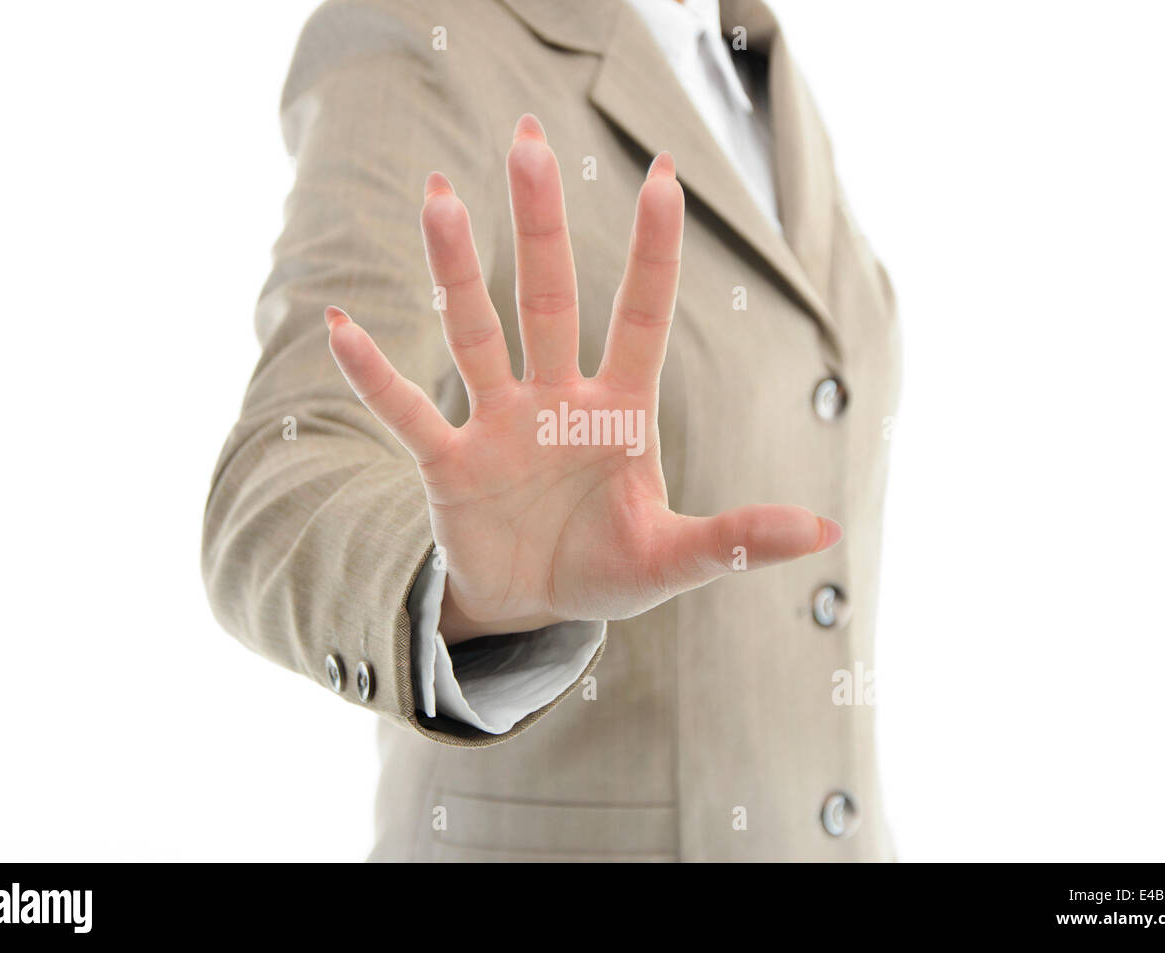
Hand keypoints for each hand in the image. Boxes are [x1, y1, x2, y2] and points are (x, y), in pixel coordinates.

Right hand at [326, 114, 840, 643]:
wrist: (535, 605)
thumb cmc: (609, 567)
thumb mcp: (674, 560)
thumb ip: (739, 538)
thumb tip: (824, 530)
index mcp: (620, 410)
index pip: (640, 316)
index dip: (652, 253)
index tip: (665, 177)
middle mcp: (557, 398)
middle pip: (549, 296)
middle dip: (541, 225)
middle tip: (527, 142)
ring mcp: (499, 423)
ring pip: (476, 333)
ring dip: (455, 272)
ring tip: (437, 199)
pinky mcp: (449, 464)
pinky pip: (406, 414)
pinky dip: (374, 377)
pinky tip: (340, 326)